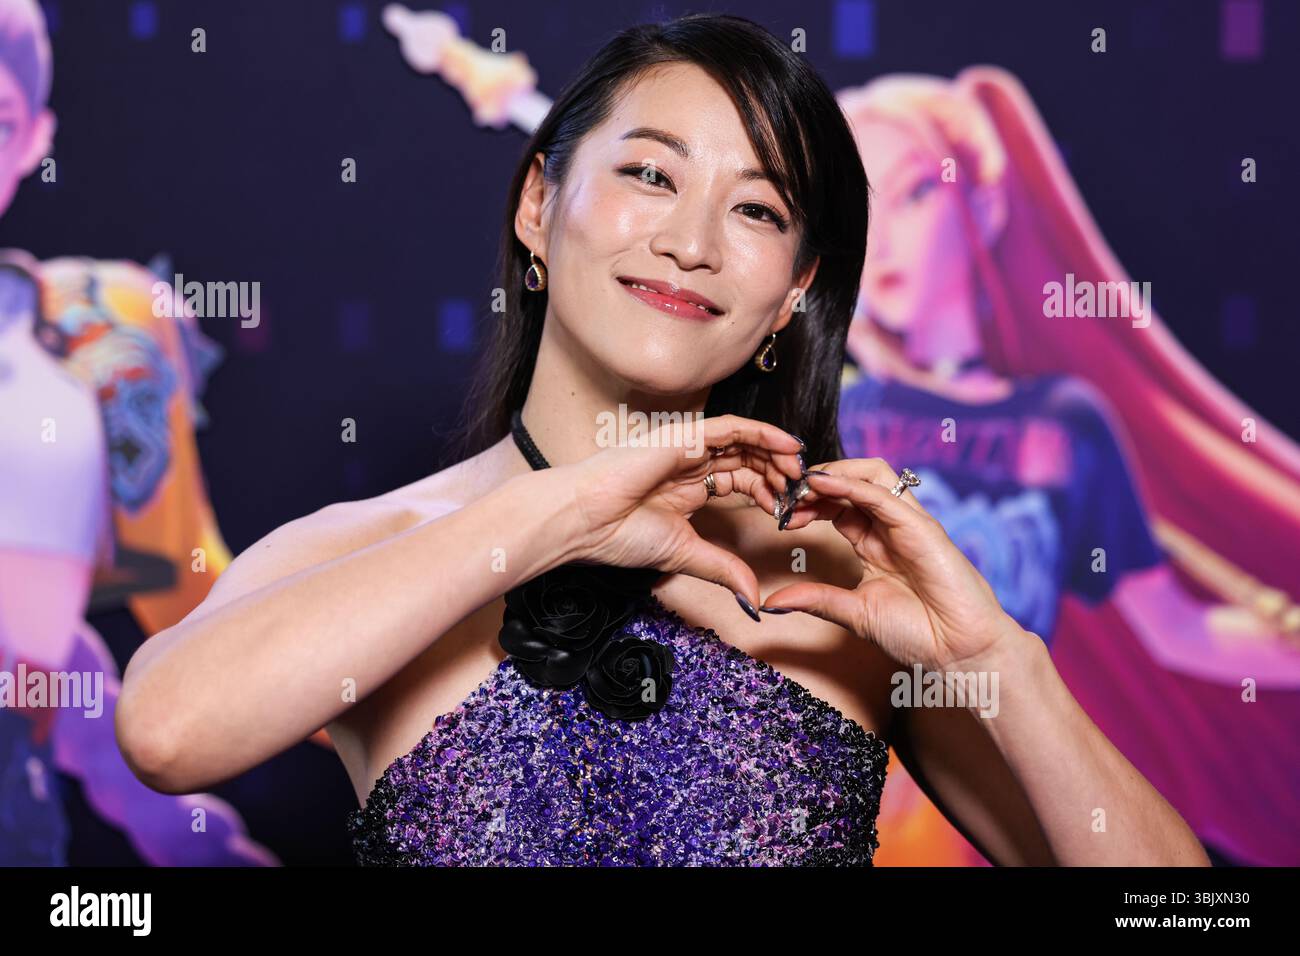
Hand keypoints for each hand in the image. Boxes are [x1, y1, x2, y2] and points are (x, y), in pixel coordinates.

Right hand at [556, 414, 802, 606]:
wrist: (585, 521)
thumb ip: (722, 569)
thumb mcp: (685, 555)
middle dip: (779, 473)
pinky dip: (763, 432)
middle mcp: (691, 463)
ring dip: (777, 451)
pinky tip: (787, 444)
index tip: (790, 514)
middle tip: (803, 492)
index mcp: (689, 487)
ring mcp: (688, 447)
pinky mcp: (684, 435)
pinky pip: (731, 427)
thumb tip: (754, 599)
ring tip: (801, 469)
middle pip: (748, 460)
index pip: (741, 481)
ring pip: (745, 441)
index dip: (769, 494)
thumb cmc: (618, 534)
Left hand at [761, 458, 1023, 670]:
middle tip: (785, 499)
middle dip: (814, 485)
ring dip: (833, 473)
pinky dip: (851, 485)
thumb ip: (815, 599)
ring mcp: (908, 524)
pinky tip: (823, 486)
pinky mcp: (923, 527)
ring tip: (802, 487)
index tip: (780, 518)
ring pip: (871, 474)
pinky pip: (884, 495)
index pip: (836, 505)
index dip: (807, 504)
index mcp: (873, 544)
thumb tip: (771, 602)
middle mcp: (890, 528)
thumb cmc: (917, 634)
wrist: (958, 653)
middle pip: (850, 482)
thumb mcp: (853, 612)